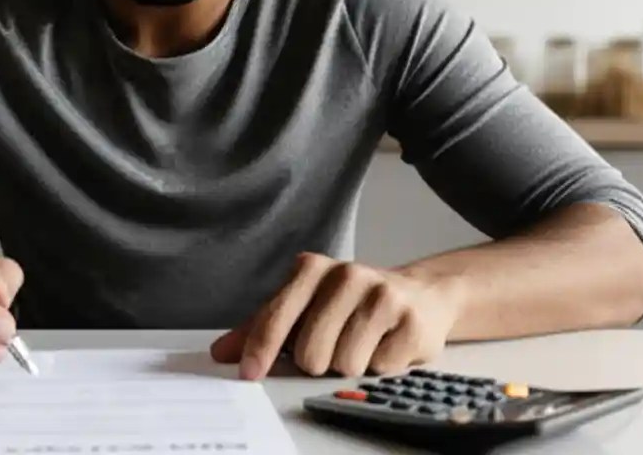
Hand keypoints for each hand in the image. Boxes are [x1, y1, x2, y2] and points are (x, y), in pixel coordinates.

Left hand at [210, 253, 462, 379]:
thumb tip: (222, 352)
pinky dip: (378, 366)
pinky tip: (385, 344)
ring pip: (344, 363)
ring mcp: (382, 295)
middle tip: (331, 347)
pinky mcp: (411, 321)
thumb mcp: (304, 307)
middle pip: (310, 352)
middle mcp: (346, 274)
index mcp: (312, 268)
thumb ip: (262, 327)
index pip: (277, 316)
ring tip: (361, 342)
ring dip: (348, 365)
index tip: (250, 373)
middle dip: (317, 362)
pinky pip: (378, 368)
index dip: (261, 349)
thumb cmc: (350, 304)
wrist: (419, 295)